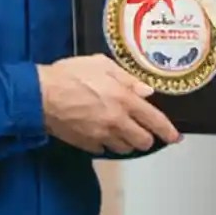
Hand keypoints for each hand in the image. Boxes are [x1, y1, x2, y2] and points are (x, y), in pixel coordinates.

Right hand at [37, 54, 180, 153]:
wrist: (40, 95)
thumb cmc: (70, 74)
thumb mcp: (102, 65)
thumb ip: (127, 79)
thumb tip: (147, 91)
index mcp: (124, 99)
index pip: (154, 120)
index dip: (168, 131)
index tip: (175, 137)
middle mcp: (116, 121)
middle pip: (143, 141)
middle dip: (147, 138)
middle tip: (143, 131)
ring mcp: (101, 135)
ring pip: (125, 148)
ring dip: (129, 142)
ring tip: (123, 131)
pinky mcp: (86, 144)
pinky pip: (104, 150)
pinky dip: (107, 144)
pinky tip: (102, 133)